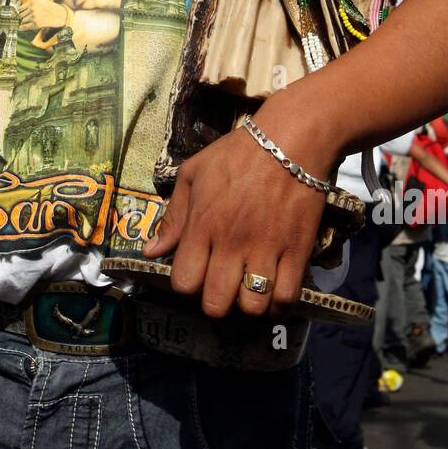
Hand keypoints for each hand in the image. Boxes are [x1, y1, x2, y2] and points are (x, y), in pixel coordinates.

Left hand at [19, 0, 67, 30]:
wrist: (60, 15)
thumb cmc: (52, 7)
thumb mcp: (42, 0)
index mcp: (33, 1)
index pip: (21, 7)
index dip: (18, 11)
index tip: (16, 13)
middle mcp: (33, 8)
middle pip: (21, 14)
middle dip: (20, 17)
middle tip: (18, 19)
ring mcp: (34, 16)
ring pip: (23, 20)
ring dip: (22, 22)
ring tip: (21, 23)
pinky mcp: (37, 23)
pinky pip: (26, 26)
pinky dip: (22, 28)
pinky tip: (20, 28)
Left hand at [142, 100, 337, 317]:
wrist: (290, 141)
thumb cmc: (236, 155)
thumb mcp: (193, 174)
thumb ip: (173, 217)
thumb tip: (151, 252)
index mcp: (202, 225)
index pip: (184, 282)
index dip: (187, 284)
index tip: (196, 273)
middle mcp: (231, 243)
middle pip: (216, 303)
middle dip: (215, 301)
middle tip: (222, 285)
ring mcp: (266, 250)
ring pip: (252, 307)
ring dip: (247, 305)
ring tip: (248, 290)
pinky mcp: (297, 252)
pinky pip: (287, 298)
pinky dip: (279, 304)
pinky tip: (273, 292)